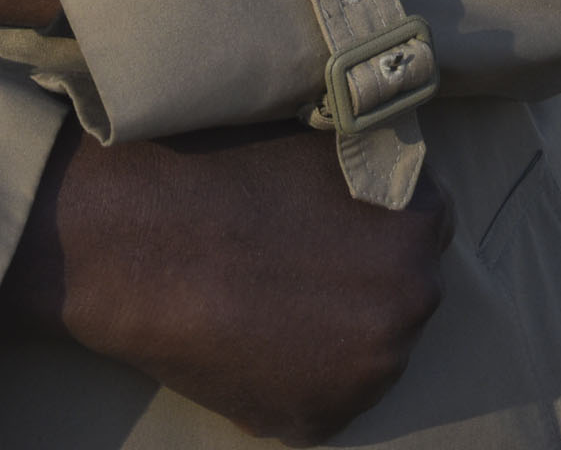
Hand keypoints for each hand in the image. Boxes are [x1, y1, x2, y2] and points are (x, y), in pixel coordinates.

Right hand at [0, 123, 452, 444]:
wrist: (133, 237)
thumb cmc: (216, 169)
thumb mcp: (320, 139)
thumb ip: (372, 164)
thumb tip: (389, 169)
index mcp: (419, 224)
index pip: (427, 224)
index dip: (380, 221)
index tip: (340, 224)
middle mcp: (411, 301)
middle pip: (403, 291)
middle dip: (365, 280)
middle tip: (299, 264)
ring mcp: (369, 370)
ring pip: (367, 352)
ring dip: (336, 336)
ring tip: (270, 306)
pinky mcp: (317, 420)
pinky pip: (323, 402)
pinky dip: (296, 382)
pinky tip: (253, 345)